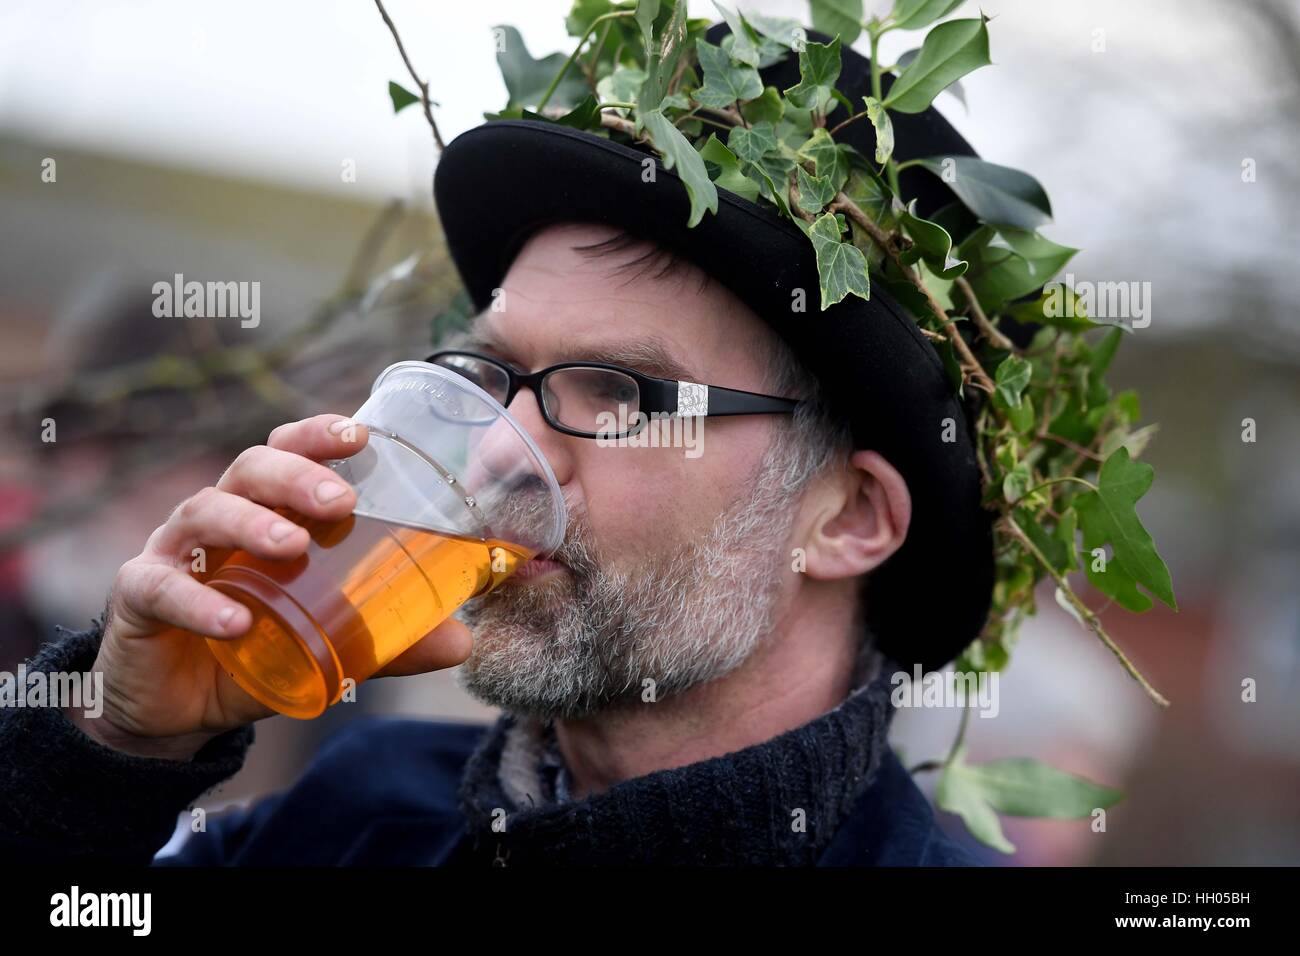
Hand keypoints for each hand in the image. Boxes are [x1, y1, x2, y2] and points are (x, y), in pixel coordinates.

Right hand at [75, 414, 472, 759]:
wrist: (183, 710)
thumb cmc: (260, 649)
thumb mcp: (331, 645)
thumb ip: (389, 641)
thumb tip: (463, 642)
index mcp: (266, 510)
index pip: (287, 452)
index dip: (317, 435)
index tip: (359, 435)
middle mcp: (219, 516)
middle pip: (250, 469)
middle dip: (296, 475)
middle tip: (340, 500)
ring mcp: (176, 552)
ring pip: (205, 512)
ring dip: (252, 523)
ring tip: (293, 546)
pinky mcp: (139, 596)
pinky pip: (162, 587)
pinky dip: (198, 601)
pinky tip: (235, 620)